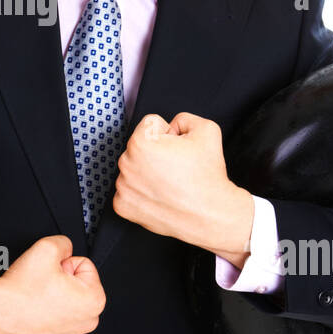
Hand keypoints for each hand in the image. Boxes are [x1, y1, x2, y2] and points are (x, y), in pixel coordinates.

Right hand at [0, 235, 104, 333]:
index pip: (84, 266)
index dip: (63, 263)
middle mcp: (86, 322)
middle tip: (42, 283)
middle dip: (61, 281)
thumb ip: (64, 243)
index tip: (51, 271)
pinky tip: (33, 311)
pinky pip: (55, 324)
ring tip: (35, 297)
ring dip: (54, 299)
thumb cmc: (19, 291)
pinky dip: (45, 317)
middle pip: (78, 288)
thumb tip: (65, 248)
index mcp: (93, 300)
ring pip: (66, 306)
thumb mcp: (46, 248)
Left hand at [112, 112, 255, 261]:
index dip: (170, 134)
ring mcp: (123, 186)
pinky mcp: (123, 205)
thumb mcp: (207, 129)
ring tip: (170, 183)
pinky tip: (160, 196)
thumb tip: (173, 124)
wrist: (210, 215)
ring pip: (134, 168)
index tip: (179, 150)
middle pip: (139, 146)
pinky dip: (142, 193)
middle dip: (156, 153)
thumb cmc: (207, 177)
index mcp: (140, 142)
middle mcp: (126, 163)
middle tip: (176, 167)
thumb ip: (185, 118)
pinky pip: (129, 190)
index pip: (150, 124)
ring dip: (147, 172)